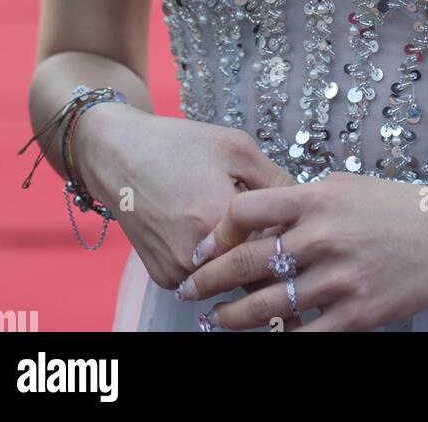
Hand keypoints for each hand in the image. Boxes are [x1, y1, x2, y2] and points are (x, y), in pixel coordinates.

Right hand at [72, 102, 295, 289]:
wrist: (118, 155)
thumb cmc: (179, 145)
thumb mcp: (237, 148)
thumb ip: (276, 181)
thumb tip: (309, 206)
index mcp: (219, 220)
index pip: (277, 249)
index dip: (293, 237)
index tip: (303, 228)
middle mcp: (196, 256)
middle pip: (255, 273)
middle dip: (273, 258)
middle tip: (280, 236)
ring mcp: (177, 272)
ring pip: (231, 282)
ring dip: (244, 263)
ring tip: (244, 230)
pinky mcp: (163, 278)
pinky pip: (205, 280)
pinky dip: (216, 265)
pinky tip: (214, 235)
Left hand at [178, 171, 427, 331]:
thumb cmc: (398, 206)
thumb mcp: (345, 187)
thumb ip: (303, 201)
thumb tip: (261, 221)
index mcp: (318, 199)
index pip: (246, 210)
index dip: (218, 230)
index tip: (205, 247)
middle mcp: (323, 237)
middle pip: (245, 263)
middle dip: (207, 280)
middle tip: (187, 289)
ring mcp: (339, 279)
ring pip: (265, 307)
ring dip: (231, 318)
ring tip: (213, 321)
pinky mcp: (357, 314)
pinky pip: (303, 336)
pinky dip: (278, 340)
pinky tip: (263, 340)